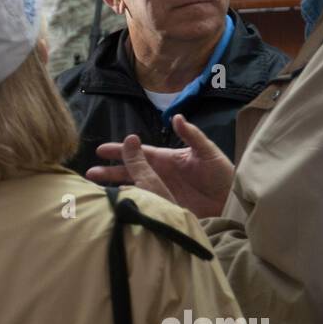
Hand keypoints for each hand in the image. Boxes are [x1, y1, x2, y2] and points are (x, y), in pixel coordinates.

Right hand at [86, 115, 233, 218]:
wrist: (233, 201)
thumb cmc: (222, 174)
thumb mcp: (208, 152)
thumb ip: (192, 135)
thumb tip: (177, 116)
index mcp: (166, 159)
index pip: (138, 153)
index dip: (120, 150)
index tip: (101, 149)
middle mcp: (160, 174)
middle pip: (130, 171)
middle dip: (110, 170)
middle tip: (90, 172)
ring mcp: (162, 191)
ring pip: (133, 187)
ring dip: (115, 186)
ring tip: (97, 190)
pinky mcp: (166, 207)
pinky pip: (144, 203)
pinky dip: (130, 202)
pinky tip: (118, 204)